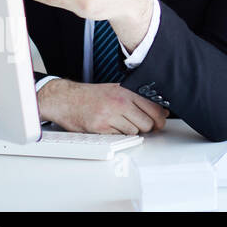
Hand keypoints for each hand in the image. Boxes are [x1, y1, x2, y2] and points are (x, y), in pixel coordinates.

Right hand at [36, 79, 166, 134]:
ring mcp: (110, 115)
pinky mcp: (100, 128)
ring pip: (135, 131)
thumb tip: (161, 111)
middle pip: (147, 123)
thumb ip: (138, 99)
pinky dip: (118, 135)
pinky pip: (119, 137)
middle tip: (143, 127)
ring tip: (122, 125)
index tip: (160, 122)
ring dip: (132, 132)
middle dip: (148, 128)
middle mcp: (120, 102)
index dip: (160, 118)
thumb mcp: (117, 90)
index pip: (154, 107)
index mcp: (127, 91)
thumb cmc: (92, 95)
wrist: (66, 99)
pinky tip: (111, 128)